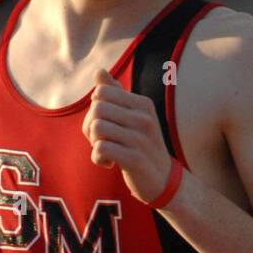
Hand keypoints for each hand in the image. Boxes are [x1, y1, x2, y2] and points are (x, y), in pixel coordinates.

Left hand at [82, 68, 175, 204]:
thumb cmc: (141, 146)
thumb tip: (99, 71)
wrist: (162, 180)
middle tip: (102, 141)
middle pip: (96, 109)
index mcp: (143, 104)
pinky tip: (109, 163)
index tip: (106, 124)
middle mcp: (144, 118)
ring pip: (97, 128)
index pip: (101, 92)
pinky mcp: (134, 159)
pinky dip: (98, 158)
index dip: (95, 109)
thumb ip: (115, 94)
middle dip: (90, 127)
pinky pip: (100, 149)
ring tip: (106, 152)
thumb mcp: (132, 117)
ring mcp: (140, 139)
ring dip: (94, 143)